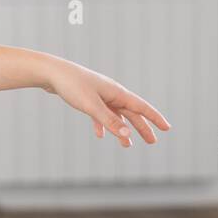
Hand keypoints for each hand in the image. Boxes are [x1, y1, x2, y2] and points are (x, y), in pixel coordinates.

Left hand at [43, 59, 170, 146]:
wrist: (49, 72)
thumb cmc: (71, 85)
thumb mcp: (91, 105)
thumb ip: (110, 121)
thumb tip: (128, 135)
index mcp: (116, 92)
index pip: (141, 107)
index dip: (155, 118)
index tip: (167, 128)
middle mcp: (111, 92)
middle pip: (131, 112)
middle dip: (142, 127)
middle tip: (152, 142)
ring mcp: (98, 94)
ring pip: (115, 115)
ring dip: (122, 129)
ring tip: (127, 146)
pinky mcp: (86, 97)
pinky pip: (99, 114)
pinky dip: (102, 125)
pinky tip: (100, 135)